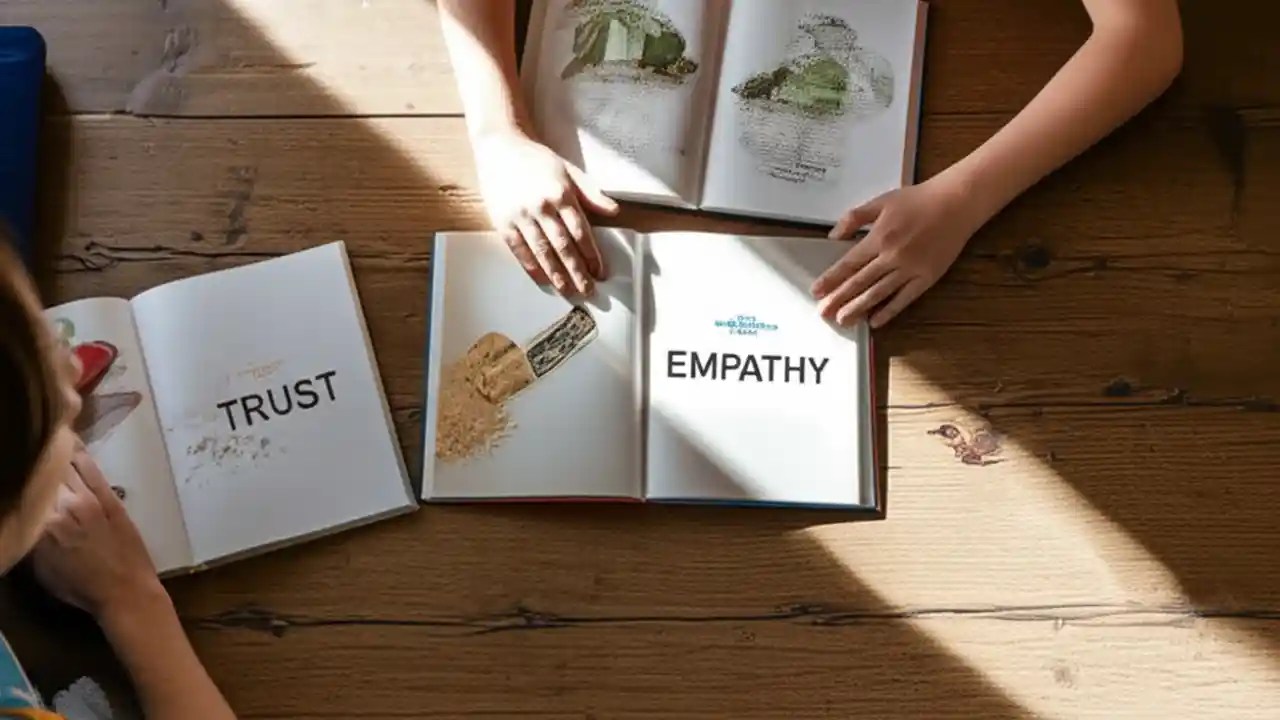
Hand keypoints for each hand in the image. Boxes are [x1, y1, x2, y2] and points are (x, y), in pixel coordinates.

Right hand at [31, 445, 164, 624]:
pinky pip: (90, 468)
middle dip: (30, 470)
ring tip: (41, 444)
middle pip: (38, 478)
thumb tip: (23, 518)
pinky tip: (68, 443)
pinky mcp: (109, 496)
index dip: (14, 487)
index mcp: (39, 529)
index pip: (20, 498)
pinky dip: (77, 454)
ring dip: (50, 456)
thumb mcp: (40, 570)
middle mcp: (60, 509)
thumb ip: (28, 540)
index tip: (11, 481)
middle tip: (24, 461)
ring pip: (62, 469)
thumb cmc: (80, 588)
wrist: (126, 590)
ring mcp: (87, 500)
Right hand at [473, 129, 619, 295]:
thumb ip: (591, 193)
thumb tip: (614, 211)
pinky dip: (531, 267)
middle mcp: (541, 206)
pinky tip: (542, 279)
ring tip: (567, 290)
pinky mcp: (503, 222)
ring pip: (542, 251)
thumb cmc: (537, 160)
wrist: (500, 148)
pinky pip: (519, 250)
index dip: (591, 254)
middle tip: (587, 290)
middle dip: (577, 271)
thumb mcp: (569, 171)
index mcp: (561, 193)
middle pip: (563, 246)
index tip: (600, 271)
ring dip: (557, 274)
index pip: (580, 231)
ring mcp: (521, 216)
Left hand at [811, 178, 980, 327]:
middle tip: (823, 313)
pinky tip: (875, 321)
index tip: (816, 291)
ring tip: (843, 320)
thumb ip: (855, 218)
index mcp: (879, 237)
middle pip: (860, 282)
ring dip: (859, 308)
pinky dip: (889, 311)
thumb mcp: (881, 201)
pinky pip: (905, 298)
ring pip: (879, 293)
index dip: (831, 279)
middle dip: (839, 299)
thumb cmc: (918, 200)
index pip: (849, 263)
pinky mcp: (927, 277)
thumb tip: (833, 236)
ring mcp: (910, 269)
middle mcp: (892, 256)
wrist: (956, 203)